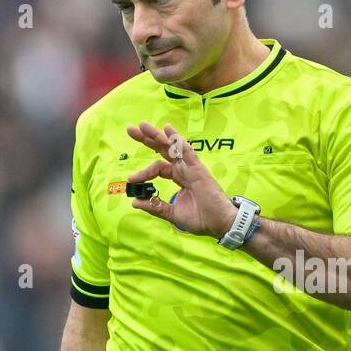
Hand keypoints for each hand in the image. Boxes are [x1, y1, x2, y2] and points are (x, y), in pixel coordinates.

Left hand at [125, 122, 237, 238]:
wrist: (220, 224)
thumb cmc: (202, 219)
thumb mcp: (172, 214)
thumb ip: (155, 206)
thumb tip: (135, 202)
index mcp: (179, 178)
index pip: (158, 168)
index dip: (143, 172)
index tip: (131, 180)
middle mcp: (184, 170)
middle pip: (163, 150)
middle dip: (147, 139)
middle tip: (131, 129)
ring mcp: (191, 168)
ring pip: (172, 147)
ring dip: (157, 136)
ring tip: (142, 126)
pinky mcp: (198, 169)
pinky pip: (186, 151)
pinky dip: (177, 140)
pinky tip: (167, 129)